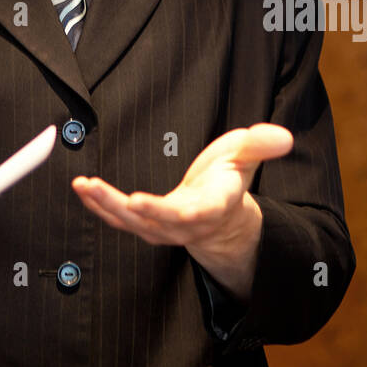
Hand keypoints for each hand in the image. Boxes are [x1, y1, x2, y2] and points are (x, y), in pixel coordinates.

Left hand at [71, 123, 293, 300]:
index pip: (196, 212)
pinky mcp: (147, 225)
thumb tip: (284, 137)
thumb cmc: (228, 180)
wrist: (220, 216)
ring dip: (107, 206)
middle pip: (157, 221)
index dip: (174, 211)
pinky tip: (82, 190)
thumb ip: (261, 145)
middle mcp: (187, 223)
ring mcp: (165, 228)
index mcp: (214, 205)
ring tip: (84, 186)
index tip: (151, 204)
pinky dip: (100, 207)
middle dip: (131, 210)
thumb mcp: (246, 156)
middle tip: (106, 192)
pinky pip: (121, 221)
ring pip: (134, 224)